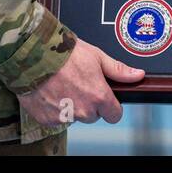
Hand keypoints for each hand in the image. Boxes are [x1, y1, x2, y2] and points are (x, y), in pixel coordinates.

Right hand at [17, 39, 143, 126]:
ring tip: (62, 84)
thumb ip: (118, 70)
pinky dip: (54, 108)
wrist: (33, 55)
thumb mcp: (96, 56)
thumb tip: (138, 75)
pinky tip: (50, 90)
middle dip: (89, 103)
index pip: (114, 115)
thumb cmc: (64, 53)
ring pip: (74, 116)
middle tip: (79, 83)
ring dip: (71, 105)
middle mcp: (83, 110)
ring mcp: (64, 117)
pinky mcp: (47, 119)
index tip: (104, 97)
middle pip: (93, 115)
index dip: (111, 106)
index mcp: (98, 96)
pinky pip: (56, 118)